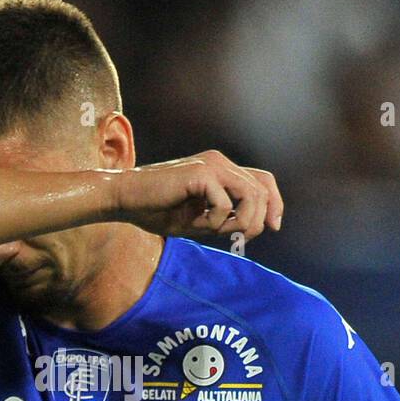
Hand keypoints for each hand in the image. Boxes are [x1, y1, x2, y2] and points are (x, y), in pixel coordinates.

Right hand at [110, 150, 282, 241]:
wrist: (125, 199)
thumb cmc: (156, 211)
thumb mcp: (199, 220)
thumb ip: (226, 219)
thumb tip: (255, 227)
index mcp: (221, 170)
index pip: (262, 181)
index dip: (274, 204)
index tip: (273, 228)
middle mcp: (220, 162)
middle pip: (263, 189)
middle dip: (258, 219)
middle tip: (238, 237)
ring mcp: (212, 165)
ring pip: (252, 195)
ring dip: (241, 221)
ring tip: (217, 231)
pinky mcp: (201, 173)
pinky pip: (224, 204)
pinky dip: (215, 221)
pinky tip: (195, 223)